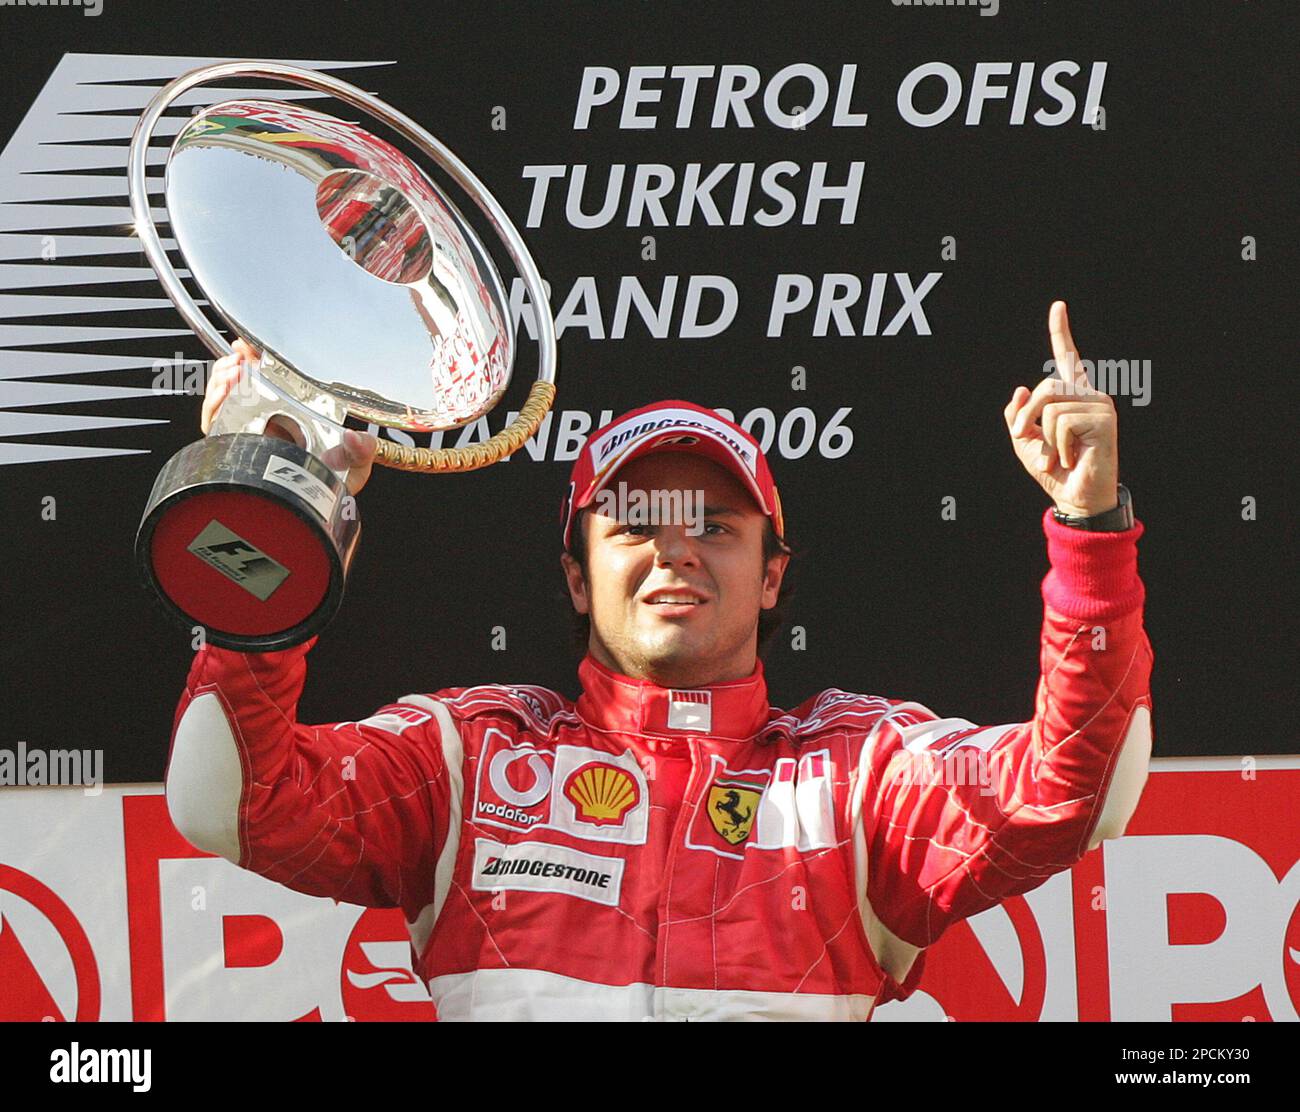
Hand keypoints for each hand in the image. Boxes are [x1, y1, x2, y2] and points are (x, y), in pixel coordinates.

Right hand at [201, 338, 376, 494]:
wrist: (312, 512)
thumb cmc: (332, 487)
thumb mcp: (354, 464)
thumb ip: (363, 449)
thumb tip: (356, 437)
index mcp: (295, 415)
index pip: (273, 379)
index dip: (260, 359)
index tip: (253, 346)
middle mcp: (267, 420)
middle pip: (243, 383)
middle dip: (235, 364)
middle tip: (240, 356)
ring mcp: (247, 432)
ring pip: (225, 398)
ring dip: (223, 379)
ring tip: (232, 372)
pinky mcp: (230, 448)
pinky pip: (214, 423)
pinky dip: (212, 404)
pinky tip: (222, 392)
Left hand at [1004, 301, 1118, 517]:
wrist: (1076, 497)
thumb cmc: (1054, 469)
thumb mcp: (1026, 440)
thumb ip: (1020, 414)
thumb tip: (1021, 389)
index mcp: (1072, 396)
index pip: (1067, 359)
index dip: (1060, 332)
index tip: (1058, 306)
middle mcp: (1090, 395)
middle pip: (1046, 387)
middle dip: (1027, 417)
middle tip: (1025, 440)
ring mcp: (1100, 406)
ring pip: (1051, 406)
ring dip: (1046, 439)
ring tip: (1059, 456)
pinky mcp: (1105, 419)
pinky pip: (1062, 422)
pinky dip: (1059, 445)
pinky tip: (1072, 458)